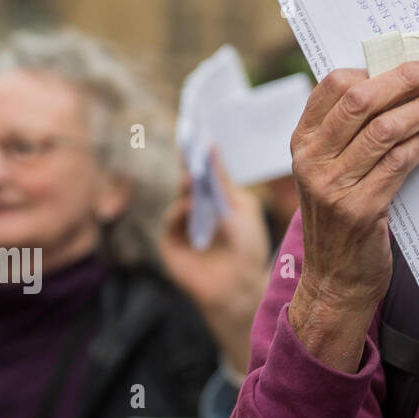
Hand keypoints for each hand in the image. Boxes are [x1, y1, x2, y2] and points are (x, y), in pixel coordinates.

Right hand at [158, 148, 270, 373]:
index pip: (205, 172)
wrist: (241, 286)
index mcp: (217, 199)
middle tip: (191, 144)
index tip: (200, 131)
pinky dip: (180, 212)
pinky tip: (191, 206)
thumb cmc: (247, 247)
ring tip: (194, 175)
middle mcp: (198, 209)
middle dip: (191, 163)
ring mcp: (183, 225)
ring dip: (186, 186)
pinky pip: (171, 221)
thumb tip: (211, 147)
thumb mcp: (240, 207)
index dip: (201, 154)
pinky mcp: (171, 243)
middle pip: (190, 180)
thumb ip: (223, 181)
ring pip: (180, 197)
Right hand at [287, 60, 418, 371]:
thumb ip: (350, 131)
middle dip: (404, 79)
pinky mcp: (359, 209)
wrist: (334, 278)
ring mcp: (332, 185)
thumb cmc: (342, 213)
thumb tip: (398, 83)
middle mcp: (311, 159)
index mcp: (303, 140)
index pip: (333, 85)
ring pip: (384, 129)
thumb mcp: (331, 168)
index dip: (376, 69)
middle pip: (360, 100)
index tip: (410, 62)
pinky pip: (399, 163)